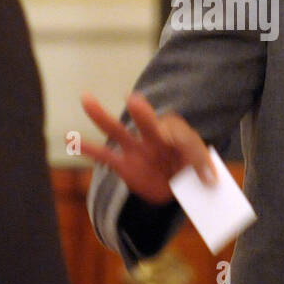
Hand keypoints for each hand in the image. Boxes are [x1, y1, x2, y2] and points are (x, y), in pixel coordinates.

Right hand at [78, 92, 214, 205]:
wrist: (176, 185)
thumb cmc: (191, 169)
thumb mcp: (203, 168)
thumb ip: (203, 168)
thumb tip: (210, 182)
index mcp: (178, 133)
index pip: (183, 139)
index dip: (195, 156)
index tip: (207, 176)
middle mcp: (155, 135)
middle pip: (148, 124)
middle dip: (142, 115)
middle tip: (133, 100)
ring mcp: (138, 149)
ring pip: (118, 132)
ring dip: (102, 118)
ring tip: (86, 99)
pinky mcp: (125, 165)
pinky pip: (105, 156)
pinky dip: (89, 148)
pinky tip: (73, 140)